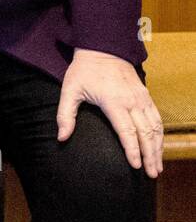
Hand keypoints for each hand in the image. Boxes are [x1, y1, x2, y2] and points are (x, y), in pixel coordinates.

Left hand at [58, 48, 163, 178]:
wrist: (102, 48)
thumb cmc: (83, 70)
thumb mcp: (69, 90)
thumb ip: (65, 115)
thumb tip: (61, 137)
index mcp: (113, 101)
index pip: (126, 131)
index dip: (132, 150)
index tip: (135, 166)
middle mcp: (131, 101)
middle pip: (145, 133)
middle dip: (149, 155)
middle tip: (151, 174)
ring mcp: (141, 98)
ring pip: (155, 127)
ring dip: (158, 148)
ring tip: (157, 166)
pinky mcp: (146, 96)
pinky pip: (157, 118)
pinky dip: (160, 135)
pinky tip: (159, 147)